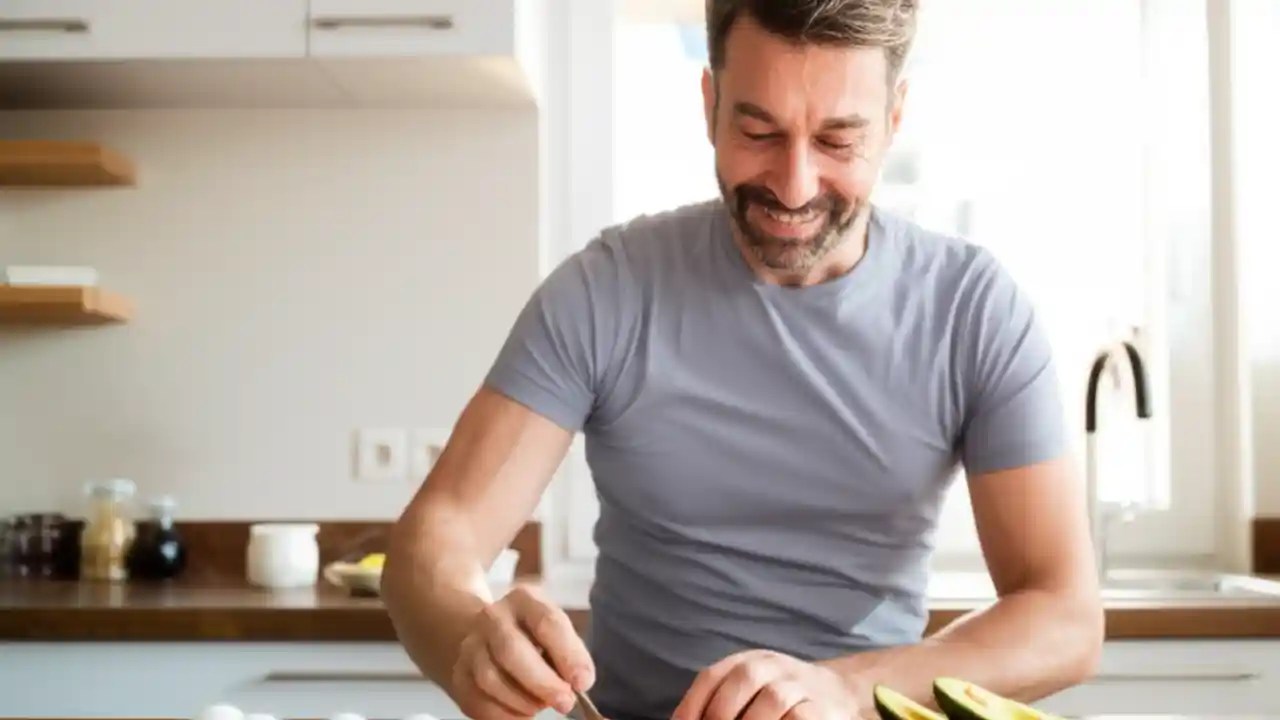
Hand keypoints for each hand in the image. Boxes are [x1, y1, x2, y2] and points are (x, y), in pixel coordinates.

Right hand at [451, 583, 594, 719]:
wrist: (488, 637)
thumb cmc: (535, 638)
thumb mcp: (557, 634)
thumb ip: (571, 655)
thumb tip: (580, 683)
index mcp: (524, 600)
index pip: (547, 623)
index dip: (568, 656)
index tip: (583, 683)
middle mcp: (493, 617)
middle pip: (512, 650)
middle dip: (542, 682)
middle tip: (565, 702)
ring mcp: (471, 645)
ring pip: (490, 679)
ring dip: (523, 701)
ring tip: (541, 705)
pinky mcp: (459, 675)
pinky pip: (478, 701)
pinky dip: (505, 715)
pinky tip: (523, 714)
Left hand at [672, 650, 864, 719]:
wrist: (838, 693)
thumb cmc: (781, 698)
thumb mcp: (749, 689)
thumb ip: (721, 702)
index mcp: (747, 661)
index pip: (712, 676)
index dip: (692, 705)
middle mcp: (773, 666)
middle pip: (742, 681)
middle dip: (720, 717)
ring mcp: (799, 685)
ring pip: (773, 698)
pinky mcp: (821, 709)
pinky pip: (801, 717)